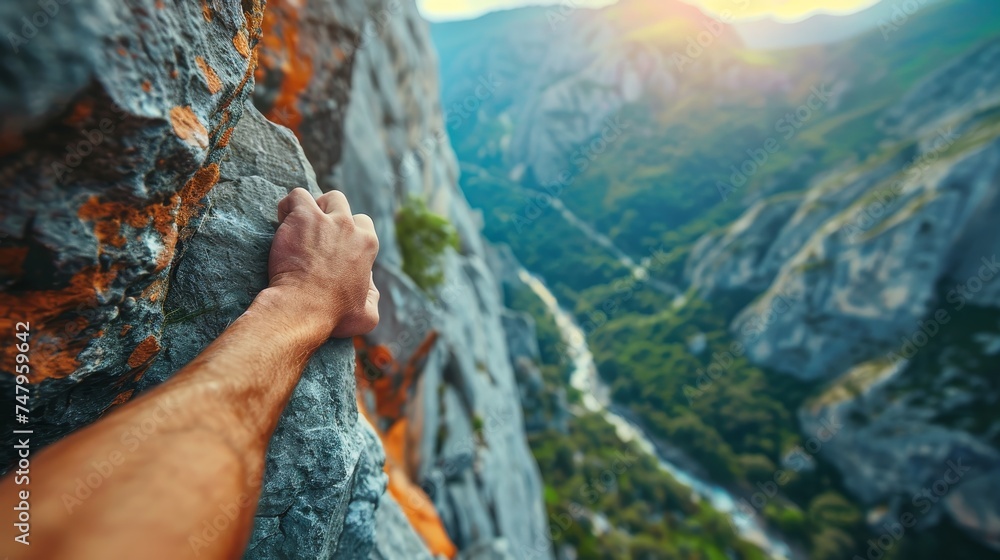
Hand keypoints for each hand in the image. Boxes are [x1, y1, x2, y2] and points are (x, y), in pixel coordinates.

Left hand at [264, 188, 379, 340]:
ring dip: (310, 206)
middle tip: (312, 231)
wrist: (304, 308)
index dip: (346, 233)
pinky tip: (281, 221)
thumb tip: (369, 286)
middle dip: (328, 213)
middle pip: (342, 204)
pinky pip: (296, 196)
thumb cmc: (333, 314)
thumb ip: (372, 297)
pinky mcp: (303, 217)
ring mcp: (327, 220)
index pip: (362, 224)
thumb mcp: (367, 315)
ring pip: (324, 197)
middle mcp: (350, 227)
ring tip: (296, 224)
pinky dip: (288, 206)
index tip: (332, 246)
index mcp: (367, 244)